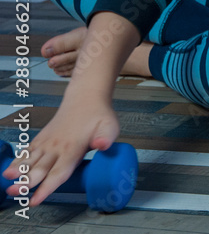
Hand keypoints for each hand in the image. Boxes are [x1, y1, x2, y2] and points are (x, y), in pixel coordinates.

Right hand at [2, 90, 118, 205]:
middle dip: (26, 182)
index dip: (46, 188)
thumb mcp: (109, 126)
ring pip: (30, 160)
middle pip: (40, 169)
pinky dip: (17, 161)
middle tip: (15, 192)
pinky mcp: (42, 139)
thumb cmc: (98, 114)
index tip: (36, 200)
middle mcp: (56, 146)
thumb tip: (102, 145)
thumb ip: (106, 138)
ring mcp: (47, 142)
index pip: (59, 172)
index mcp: (73, 147)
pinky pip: (27, 151)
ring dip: (18, 172)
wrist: (85, 98)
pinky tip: (10, 171)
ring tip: (8, 182)